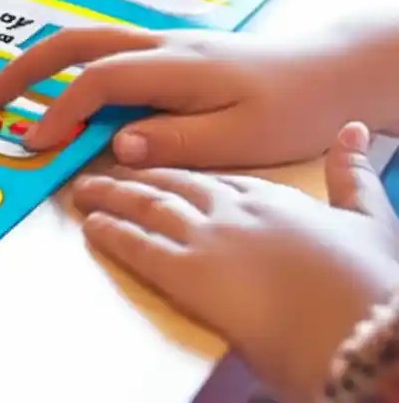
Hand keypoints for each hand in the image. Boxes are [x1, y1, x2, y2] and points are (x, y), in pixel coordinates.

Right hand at [0, 26, 354, 168]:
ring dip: (41, 64)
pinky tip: (62, 91)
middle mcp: (163, 45)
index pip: (98, 82)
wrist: (335, 68)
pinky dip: (70, 66)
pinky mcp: (171, 53)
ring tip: (9, 93)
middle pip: (75, 43)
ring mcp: (165, 44)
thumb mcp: (243, 138)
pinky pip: (106, 51)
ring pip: (87, 41)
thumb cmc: (296, 105)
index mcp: (176, 66)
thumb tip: (118, 145)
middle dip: (23, 70)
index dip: (60, 111)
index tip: (36, 145)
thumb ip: (177, 141)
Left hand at [73, 122, 398, 402]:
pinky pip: (138, 246)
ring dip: (112, 197)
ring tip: (85, 190)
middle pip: (173, 184)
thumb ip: (353, 176)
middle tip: (107, 171)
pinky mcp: (186, 273)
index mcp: (274, 198)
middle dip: (136, 177)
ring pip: (148, 207)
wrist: (356, 323)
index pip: (216, 176)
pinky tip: (91, 225)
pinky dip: (111, 232)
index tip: (161, 167)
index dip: (184, 171)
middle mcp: (234, 210)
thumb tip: (353, 132)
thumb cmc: (366, 281)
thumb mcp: (371, 220)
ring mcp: (207, 238)